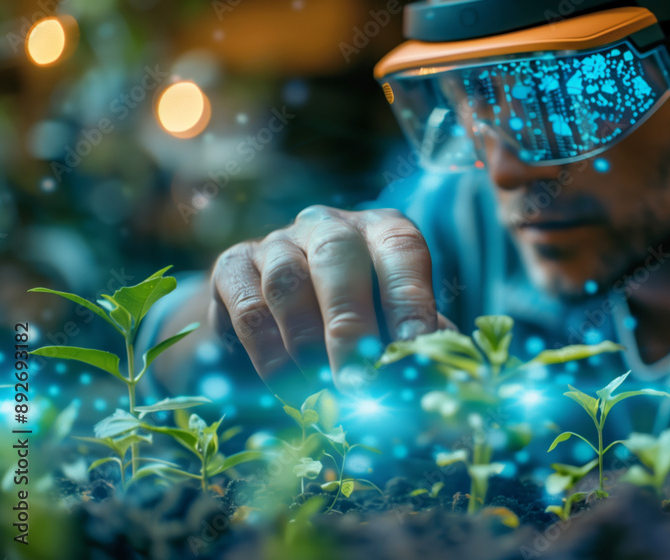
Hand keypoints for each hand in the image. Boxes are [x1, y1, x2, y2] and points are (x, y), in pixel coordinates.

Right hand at [209, 206, 452, 402]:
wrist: (283, 321)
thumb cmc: (362, 324)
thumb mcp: (394, 328)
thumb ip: (415, 347)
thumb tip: (437, 383)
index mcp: (382, 231)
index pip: (402, 249)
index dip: (410, 298)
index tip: (413, 350)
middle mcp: (330, 224)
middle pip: (338, 256)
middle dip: (350, 324)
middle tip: (358, 382)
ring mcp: (277, 240)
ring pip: (287, 281)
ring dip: (306, 342)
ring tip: (322, 390)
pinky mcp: (233, 266)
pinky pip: (248, 306)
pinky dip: (268, 353)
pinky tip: (286, 386)